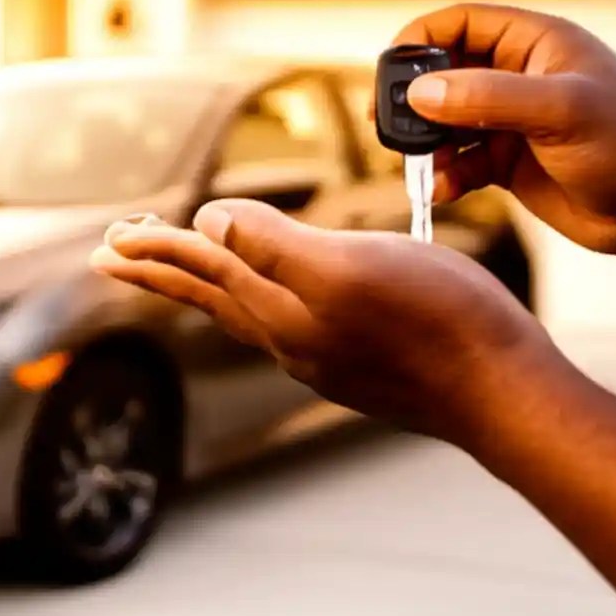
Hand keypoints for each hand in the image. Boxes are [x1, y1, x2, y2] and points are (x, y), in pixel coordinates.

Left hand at [89, 201, 558, 445]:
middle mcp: (291, 339)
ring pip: (243, 312)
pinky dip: (253, 301)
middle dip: (162, 270)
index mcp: (282, 310)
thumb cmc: (440, 320)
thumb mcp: (349, 267)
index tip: (116, 235)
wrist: (501, 393)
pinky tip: (266, 302)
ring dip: (203, 284)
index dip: (159, 246)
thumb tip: (206, 222)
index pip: (204, 267)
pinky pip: (282, 326)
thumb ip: (271, 246)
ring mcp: (322, 355)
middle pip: (211, 293)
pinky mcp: (354, 363)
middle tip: (113, 254)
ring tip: (179, 268)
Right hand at [393, 3, 615, 253]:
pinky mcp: (505, 160)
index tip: (391, 73)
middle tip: (386, 123)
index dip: (420, 40)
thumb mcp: (558, 112)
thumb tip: (420, 94)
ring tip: (418, 163)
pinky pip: (457, 161)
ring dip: (425, 143)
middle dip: (413, 99)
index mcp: (535, 43)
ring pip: (444, 121)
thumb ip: (487, 98)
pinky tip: (443, 189)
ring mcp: (508, 119)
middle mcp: (517, 76)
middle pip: (443, 72)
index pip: (460, 23)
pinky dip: (444, 175)